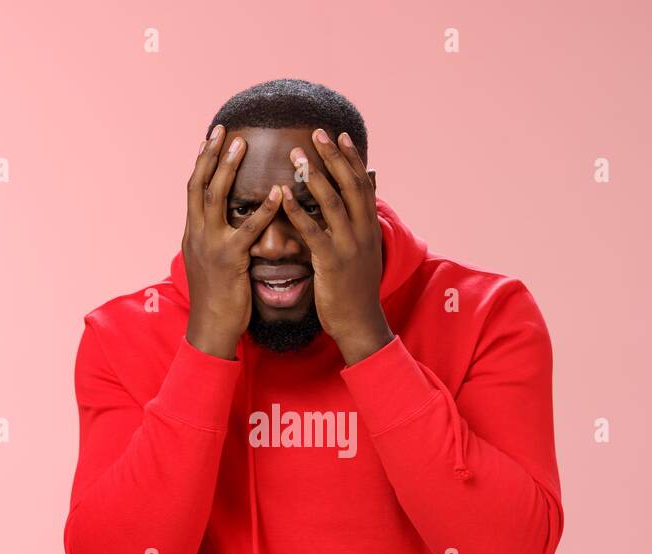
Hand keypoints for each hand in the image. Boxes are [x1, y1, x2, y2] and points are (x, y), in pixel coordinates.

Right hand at [182, 125, 282, 358]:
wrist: (211, 328)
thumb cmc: (218, 299)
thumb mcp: (211, 263)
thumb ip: (217, 239)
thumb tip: (228, 224)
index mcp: (193, 233)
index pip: (194, 188)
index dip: (201, 162)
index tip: (210, 138)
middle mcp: (197, 234)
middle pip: (199, 184)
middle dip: (210, 155)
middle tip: (223, 130)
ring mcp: (210, 245)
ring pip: (215, 198)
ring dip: (228, 168)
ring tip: (242, 145)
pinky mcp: (229, 260)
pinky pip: (247, 230)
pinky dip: (262, 209)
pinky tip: (276, 193)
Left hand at [279, 129, 391, 364]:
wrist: (360, 323)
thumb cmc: (356, 288)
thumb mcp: (364, 251)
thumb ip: (361, 221)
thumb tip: (367, 194)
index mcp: (369, 227)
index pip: (362, 184)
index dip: (351, 159)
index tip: (339, 135)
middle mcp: (362, 232)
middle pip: (349, 186)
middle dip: (333, 158)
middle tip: (318, 133)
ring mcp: (349, 246)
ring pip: (333, 203)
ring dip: (313, 177)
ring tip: (297, 156)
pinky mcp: (332, 263)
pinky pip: (313, 232)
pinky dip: (297, 212)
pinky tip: (282, 196)